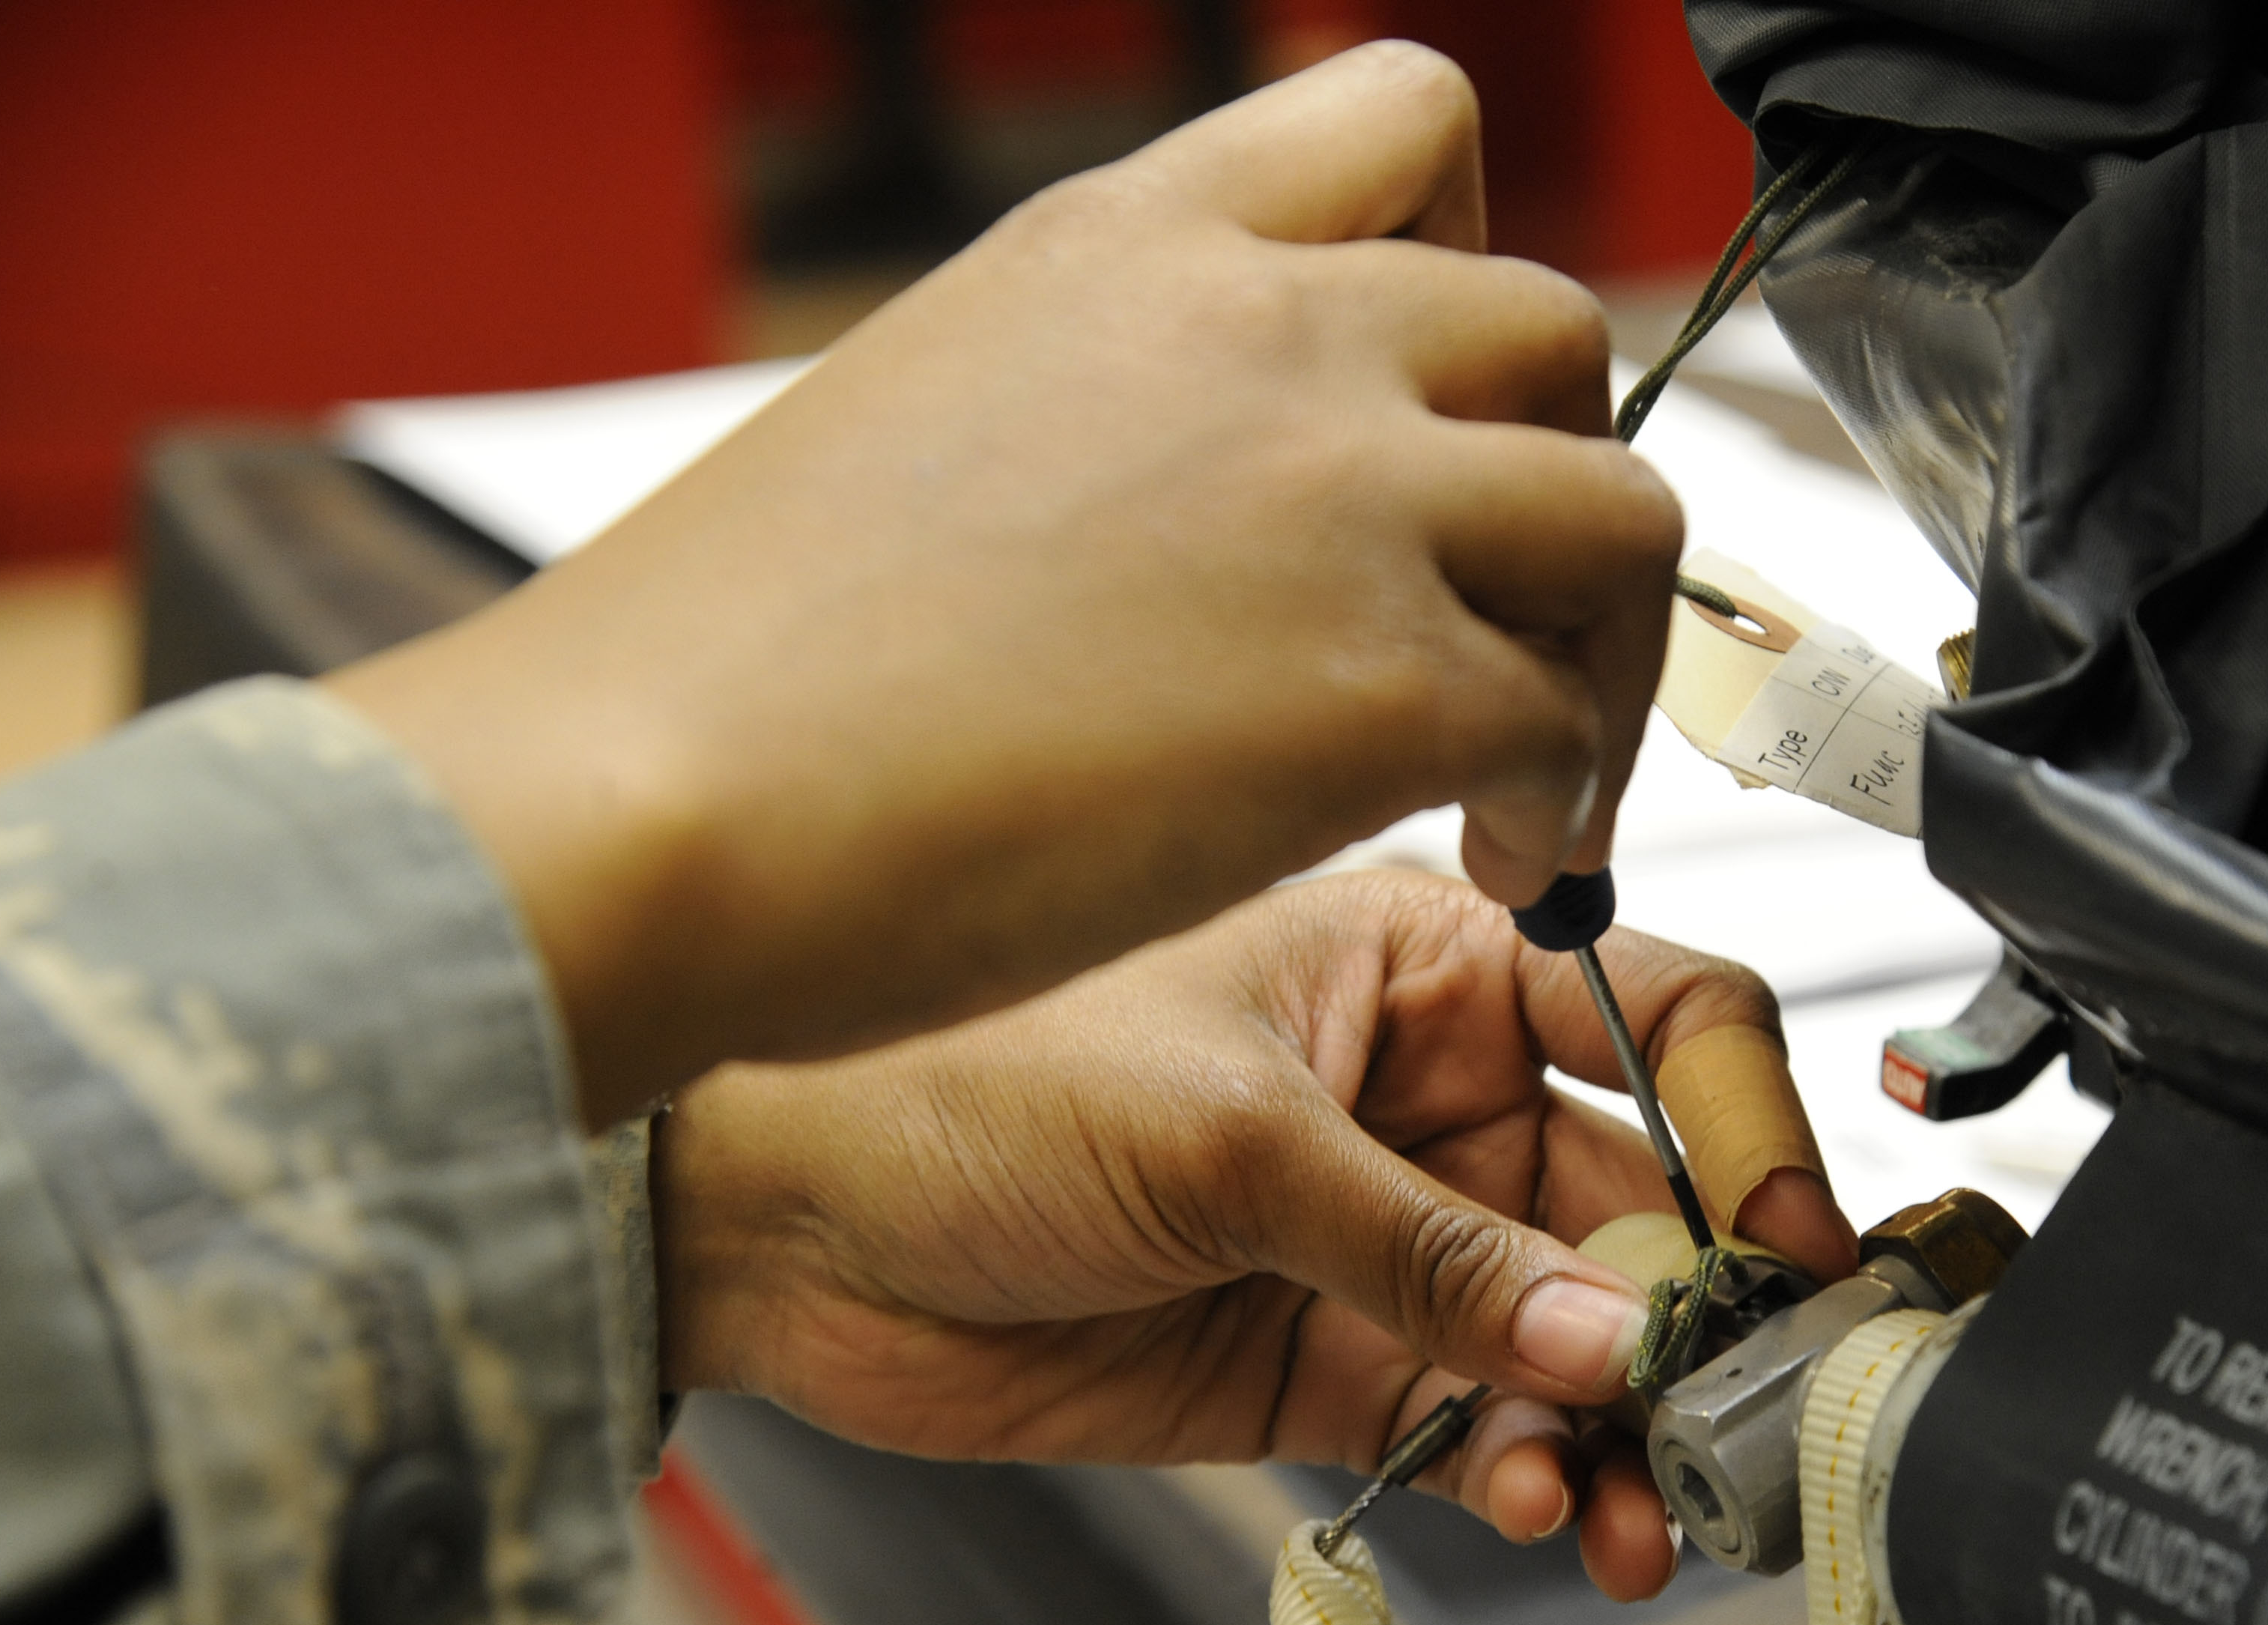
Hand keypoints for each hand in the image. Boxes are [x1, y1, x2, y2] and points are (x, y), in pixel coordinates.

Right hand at [333, 42, 1681, 1121]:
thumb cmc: (727, 664)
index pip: (1408, 121)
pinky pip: (1565, 717)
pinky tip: (1488, 859)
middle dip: (1561, 479)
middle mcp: (1262, 331)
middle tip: (1509, 616)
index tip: (1438, 402)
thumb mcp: (932, 413)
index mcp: (1133, 242)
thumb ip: (1109, 404)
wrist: (641, 801)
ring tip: (1532, 767)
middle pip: (1557, 331)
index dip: (1470, 254)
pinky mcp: (1374, 686)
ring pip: (1626, 516)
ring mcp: (1337, 497)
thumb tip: (1190, 503)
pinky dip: (1565, 798)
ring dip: (1608, 646)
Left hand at [651, 871, 1855, 1600]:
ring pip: (1566, 1334)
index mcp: (1415, 955)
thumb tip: (1610, 1328)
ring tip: (1638, 1505)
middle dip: (1696, 1313)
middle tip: (1734, 1412)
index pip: (1653, 1017)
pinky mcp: (1320, 1357)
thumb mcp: (1223, 1131)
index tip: (1790, 1239)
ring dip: (1621, 1422)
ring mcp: (1373, 1230)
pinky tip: (1534, 1502)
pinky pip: (1472, 1421)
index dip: (1744, 1124)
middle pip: (1636, 1200)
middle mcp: (1415, 1087)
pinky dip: (1521, 1471)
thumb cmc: (948, 1071)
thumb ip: (1433, 1248)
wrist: (772, 1219)